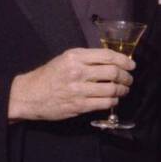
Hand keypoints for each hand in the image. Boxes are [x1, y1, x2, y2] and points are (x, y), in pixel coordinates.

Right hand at [7, 48, 134, 121]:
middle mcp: (78, 72)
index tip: (131, 65)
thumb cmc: (48, 75)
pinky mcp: (79, 105)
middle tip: (129, 79)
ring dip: (122, 90)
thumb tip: (112, 61)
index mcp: (75, 57)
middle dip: (126, 77)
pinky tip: (113, 99)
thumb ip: (87, 58)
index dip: (124, 61)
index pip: (108, 56)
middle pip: (113, 73)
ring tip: (123, 90)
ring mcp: (79, 90)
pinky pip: (104, 103)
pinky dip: (113, 101)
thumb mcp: (65, 59)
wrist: (29, 95)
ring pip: (112, 89)